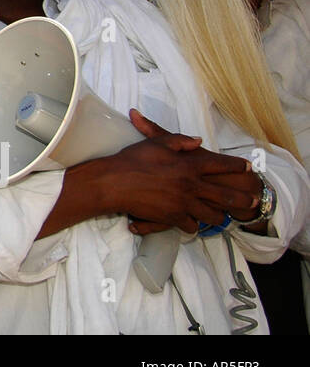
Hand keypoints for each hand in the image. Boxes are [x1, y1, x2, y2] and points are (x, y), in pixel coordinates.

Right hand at [107, 109, 254, 233]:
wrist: (114, 183)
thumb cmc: (133, 159)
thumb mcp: (157, 143)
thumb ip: (180, 141)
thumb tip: (197, 141)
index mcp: (189, 165)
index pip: (220, 164)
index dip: (236, 165)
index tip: (248, 167)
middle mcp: (191, 185)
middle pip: (225, 196)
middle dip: (242, 199)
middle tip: (252, 201)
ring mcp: (184, 203)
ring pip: (211, 215)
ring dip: (218, 215)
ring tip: (223, 216)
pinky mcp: (173, 217)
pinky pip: (191, 226)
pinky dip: (194, 225)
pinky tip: (194, 223)